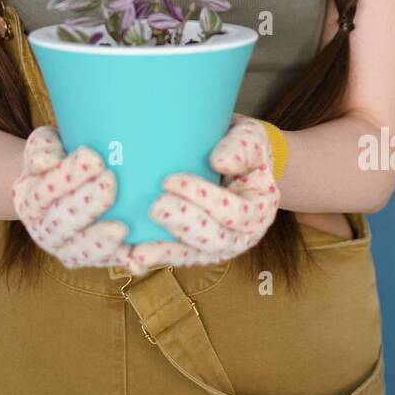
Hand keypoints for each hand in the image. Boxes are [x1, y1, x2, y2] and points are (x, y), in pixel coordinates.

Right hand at [12, 126, 129, 268]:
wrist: (63, 183)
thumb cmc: (58, 156)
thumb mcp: (45, 144)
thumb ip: (42, 149)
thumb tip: (45, 161)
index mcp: (28, 200)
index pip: (44, 190)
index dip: (67, 176)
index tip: (93, 158)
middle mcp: (42, 229)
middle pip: (62, 222)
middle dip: (87, 205)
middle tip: (111, 182)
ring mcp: (64, 248)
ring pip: (78, 251)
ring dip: (99, 241)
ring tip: (122, 228)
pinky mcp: (90, 259)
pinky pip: (107, 263)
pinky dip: (123, 260)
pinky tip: (140, 258)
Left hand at [111, 114, 280, 275]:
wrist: (232, 161)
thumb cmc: (240, 148)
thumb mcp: (250, 138)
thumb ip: (241, 147)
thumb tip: (219, 162)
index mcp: (260, 210)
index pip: (235, 212)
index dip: (204, 198)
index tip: (172, 180)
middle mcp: (243, 236)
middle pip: (216, 239)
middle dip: (184, 224)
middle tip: (155, 206)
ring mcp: (220, 247)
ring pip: (195, 254)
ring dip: (167, 251)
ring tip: (138, 249)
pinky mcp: (198, 250)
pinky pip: (178, 257)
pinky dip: (156, 257)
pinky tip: (133, 257)